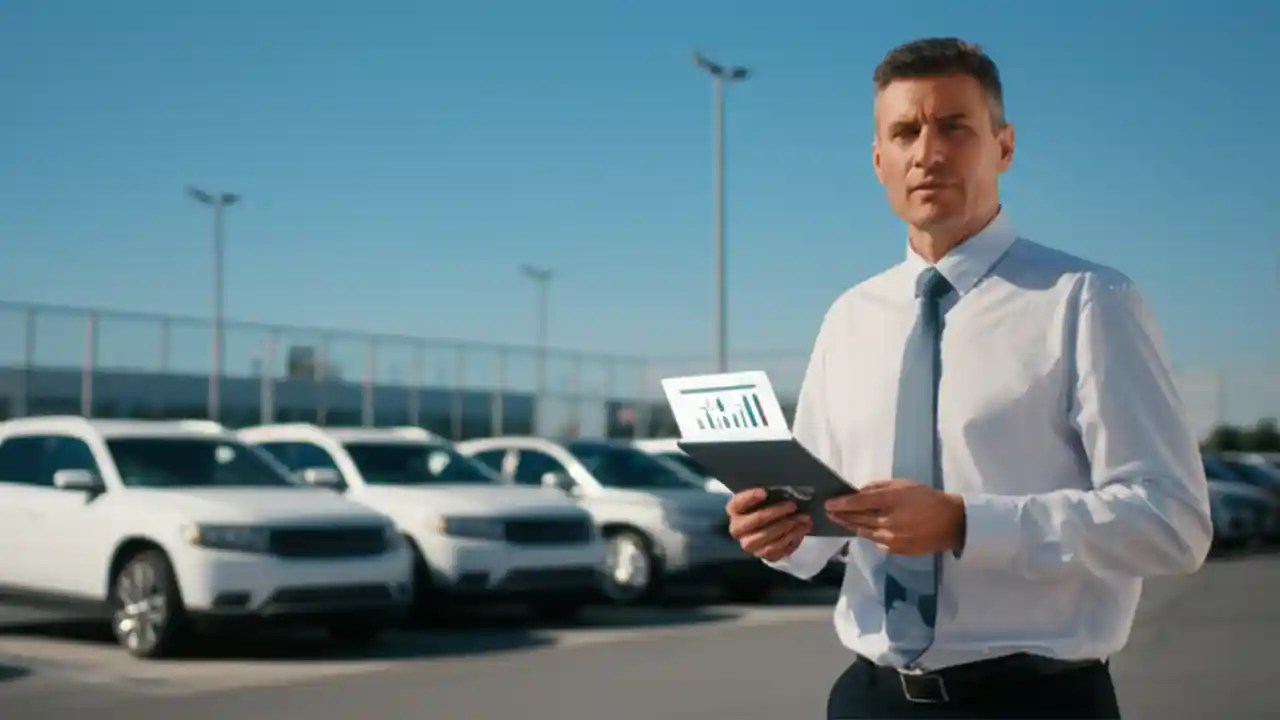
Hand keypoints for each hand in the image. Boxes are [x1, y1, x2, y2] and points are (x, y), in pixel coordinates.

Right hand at [727, 488, 812, 561]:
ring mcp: (748, 544)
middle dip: (776, 512)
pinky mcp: (762, 555)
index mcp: (734, 509)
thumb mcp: (765, 497)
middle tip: (793, 505)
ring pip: (767, 537)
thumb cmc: (766, 507)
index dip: (750, 497)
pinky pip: (777, 550)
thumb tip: (787, 491)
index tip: (764, 492)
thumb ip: (770, 494)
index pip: (738, 503)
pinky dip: (791, 540)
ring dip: (788, 527)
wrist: (767, 529)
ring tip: (804, 519)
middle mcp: (737, 528)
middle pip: (756, 520)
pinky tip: (801, 530)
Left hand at [824, 479, 965, 555]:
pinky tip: (861, 528)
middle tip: (828, 512)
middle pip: (858, 519)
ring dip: (850, 525)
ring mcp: (892, 539)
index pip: (859, 503)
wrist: (950, 523)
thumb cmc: (926, 498)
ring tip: (839, 520)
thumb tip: (859, 492)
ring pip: (864, 532)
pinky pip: (875, 541)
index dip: (841, 504)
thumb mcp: (903, 485)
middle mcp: (889, 522)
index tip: (828, 504)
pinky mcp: (896, 550)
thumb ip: (879, 488)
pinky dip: (868, 533)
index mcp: (892, 501)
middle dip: (841, 515)